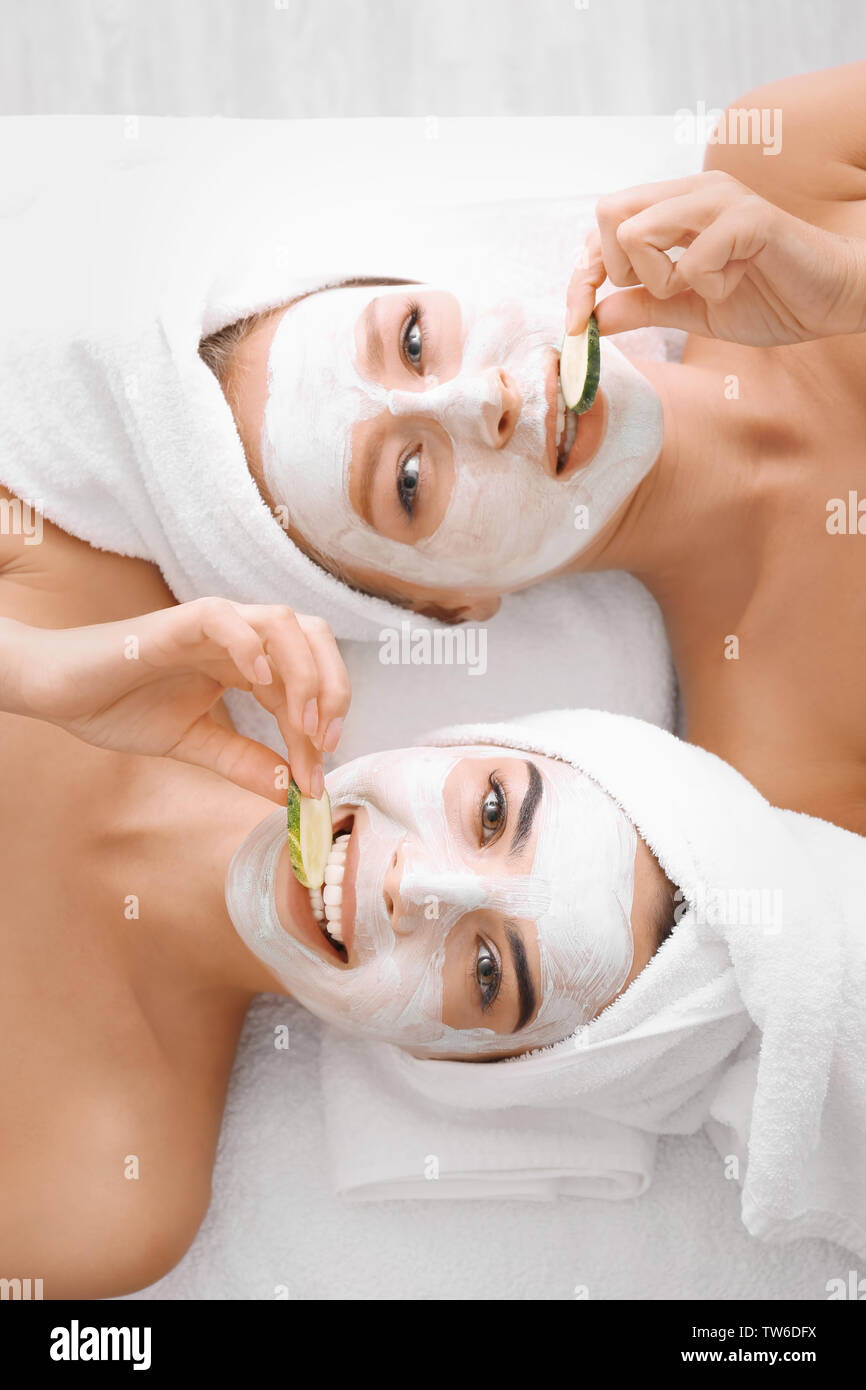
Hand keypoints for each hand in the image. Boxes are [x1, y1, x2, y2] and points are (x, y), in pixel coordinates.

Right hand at [5, 599, 350, 802]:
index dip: (321, 729)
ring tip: (300, 723)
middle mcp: (238, 637)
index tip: (314, 781)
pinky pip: (224, 617)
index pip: (307, 682)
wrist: (58, 692)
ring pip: (282, 622)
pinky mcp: (175, 622)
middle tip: (325, 743)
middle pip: (314, 637)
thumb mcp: (193, 744)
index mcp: (246, 662)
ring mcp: (210, 625)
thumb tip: (291, 792)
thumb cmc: (119, 706)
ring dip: (304, 673)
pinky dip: (249, 644)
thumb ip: (242, 761)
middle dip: (334, 688)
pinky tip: (257, 680)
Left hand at [565, 170, 865, 346]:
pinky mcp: (749, 218)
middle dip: (619, 272)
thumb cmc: (768, 297)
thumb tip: (592, 315)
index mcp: (674, 208)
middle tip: (665, 292)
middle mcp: (692, 193)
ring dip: (663, 279)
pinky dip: (708, 286)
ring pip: (641, 231)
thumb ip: (643, 307)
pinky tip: (738, 281)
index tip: (579, 321)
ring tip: (706, 287)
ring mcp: (720, 199)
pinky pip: (694, 257)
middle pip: (608, 214)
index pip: (602, 224)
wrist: (831, 300)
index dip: (583, 276)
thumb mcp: (690, 310)